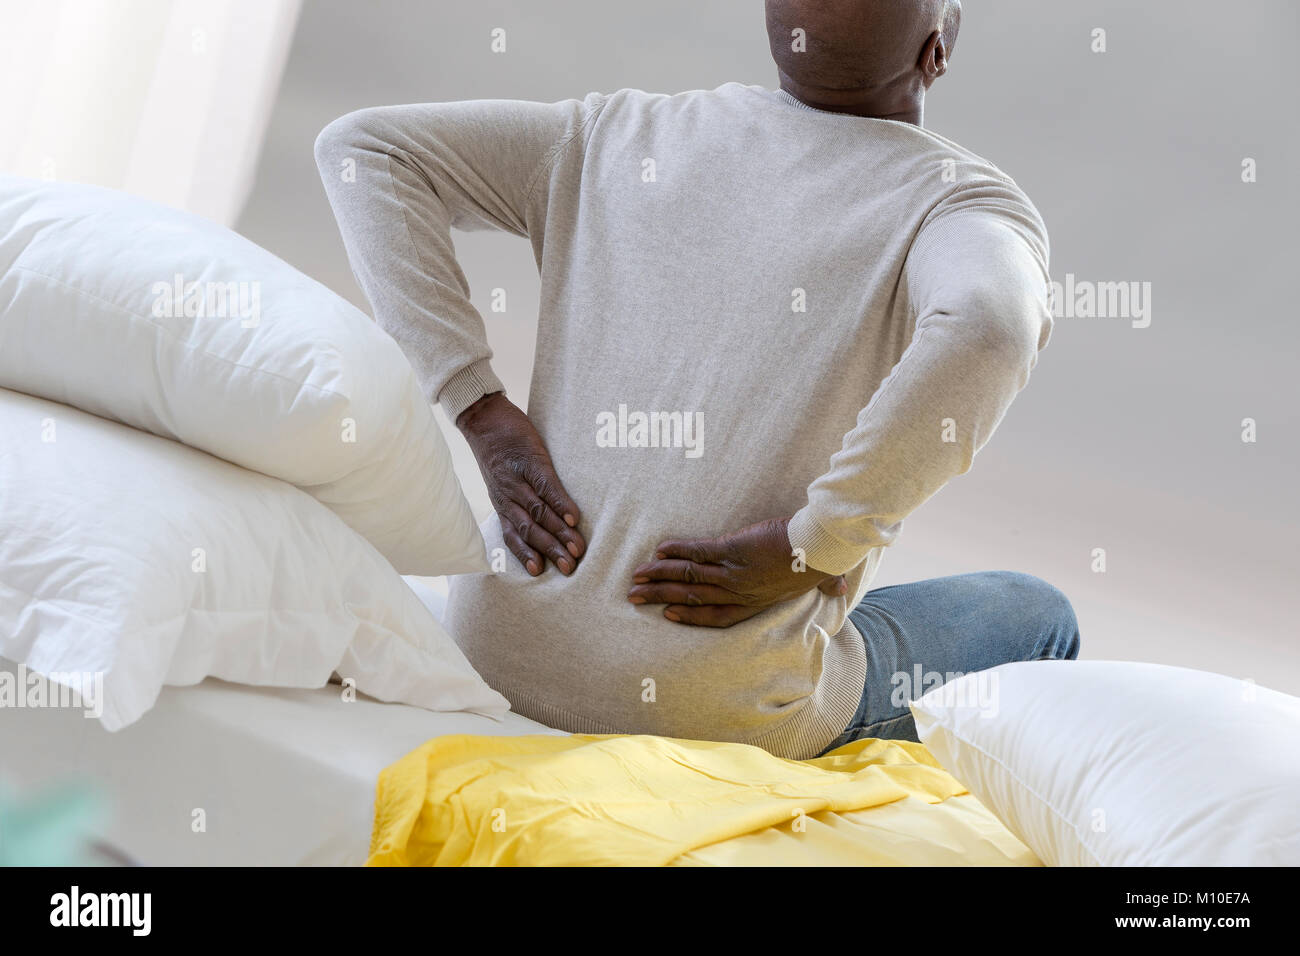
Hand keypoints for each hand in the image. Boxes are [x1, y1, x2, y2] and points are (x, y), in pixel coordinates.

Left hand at [457, 391, 584, 575]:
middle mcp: (507, 497)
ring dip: (559, 533)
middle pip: (530, 530)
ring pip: (539, 513)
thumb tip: (536, 519)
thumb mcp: (500, 480)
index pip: (513, 535)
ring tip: (577, 548)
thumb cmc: (495, 450)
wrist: (482, 416)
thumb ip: (515, 500)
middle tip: (570, 568)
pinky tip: (574, 517)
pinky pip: (547, 486)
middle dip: (550, 550)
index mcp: (502, 504)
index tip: (541, 573)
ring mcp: (519, 480)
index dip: (526, 554)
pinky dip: (561, 503)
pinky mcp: (531, 461)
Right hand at [627, 516, 847, 626]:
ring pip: (689, 577)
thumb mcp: (824, 579)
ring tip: (637, 576)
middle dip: (661, 597)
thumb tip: (839, 589)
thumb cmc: (823, 561)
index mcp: (757, 602)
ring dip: (660, 576)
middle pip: (693, 598)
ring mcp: (734, 571)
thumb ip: (827, 586)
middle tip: (635, 596)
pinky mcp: (733, 548)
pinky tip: (660, 550)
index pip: (716, 615)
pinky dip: (678, 551)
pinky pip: (698, 552)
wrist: (821, 545)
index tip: (668, 613)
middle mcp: (740, 591)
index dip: (690, 616)